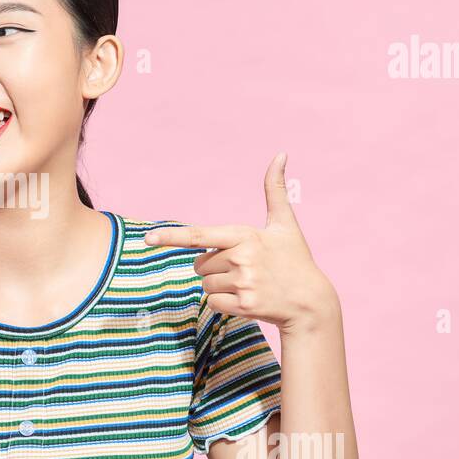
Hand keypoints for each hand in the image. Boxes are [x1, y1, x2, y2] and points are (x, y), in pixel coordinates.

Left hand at [144, 152, 336, 334]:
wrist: (312, 302)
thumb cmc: (295, 259)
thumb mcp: (285, 224)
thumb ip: (275, 190)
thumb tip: (280, 154)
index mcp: (245, 235)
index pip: (199, 235)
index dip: (171, 237)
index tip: (147, 238)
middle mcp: (242, 257)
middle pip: (200, 264)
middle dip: (215, 268)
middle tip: (246, 270)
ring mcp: (243, 282)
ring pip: (205, 284)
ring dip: (221, 286)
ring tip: (250, 284)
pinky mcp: (244, 305)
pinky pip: (213, 303)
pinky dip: (225, 304)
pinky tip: (248, 300)